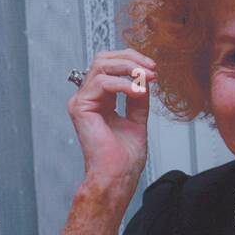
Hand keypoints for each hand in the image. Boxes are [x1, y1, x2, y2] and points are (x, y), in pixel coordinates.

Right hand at [68, 48, 155, 184]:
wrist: (117, 176)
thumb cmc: (123, 159)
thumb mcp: (137, 119)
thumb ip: (138, 98)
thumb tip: (145, 79)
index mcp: (101, 100)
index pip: (111, 66)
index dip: (132, 61)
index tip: (154, 69)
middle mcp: (89, 98)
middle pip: (104, 59)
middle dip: (131, 59)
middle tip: (152, 69)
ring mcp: (82, 101)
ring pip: (102, 65)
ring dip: (129, 68)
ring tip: (148, 78)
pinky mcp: (80, 107)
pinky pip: (101, 82)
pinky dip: (123, 83)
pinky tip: (137, 91)